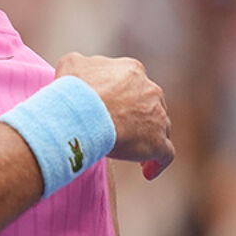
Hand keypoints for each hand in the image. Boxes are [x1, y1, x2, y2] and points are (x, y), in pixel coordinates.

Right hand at [55, 52, 173, 179]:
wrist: (83, 112)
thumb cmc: (74, 89)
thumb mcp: (71, 64)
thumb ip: (83, 64)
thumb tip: (83, 69)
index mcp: (132, 70)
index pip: (134, 82)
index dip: (124, 95)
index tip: (112, 106)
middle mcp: (151, 90)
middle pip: (150, 104)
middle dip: (138, 115)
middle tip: (120, 128)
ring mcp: (158, 117)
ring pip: (160, 127)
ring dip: (148, 137)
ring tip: (132, 150)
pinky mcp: (158, 142)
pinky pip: (165, 154)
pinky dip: (157, 162)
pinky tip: (147, 172)